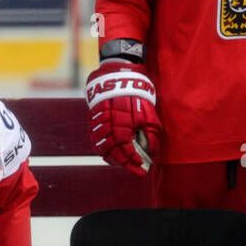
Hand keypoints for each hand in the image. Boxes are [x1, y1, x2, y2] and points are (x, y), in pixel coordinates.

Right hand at [85, 60, 161, 175]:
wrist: (118, 77)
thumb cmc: (137, 95)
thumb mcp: (150, 116)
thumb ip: (151, 136)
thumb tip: (151, 153)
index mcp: (123, 127)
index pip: (127, 152)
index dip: (135, 162)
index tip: (143, 167)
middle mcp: (108, 128)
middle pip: (113, 154)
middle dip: (125, 164)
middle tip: (136, 169)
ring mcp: (98, 124)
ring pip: (102, 149)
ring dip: (113, 159)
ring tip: (124, 163)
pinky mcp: (93, 120)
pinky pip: (95, 141)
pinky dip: (104, 150)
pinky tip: (112, 153)